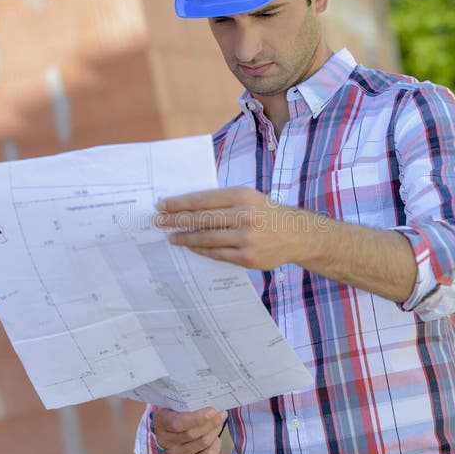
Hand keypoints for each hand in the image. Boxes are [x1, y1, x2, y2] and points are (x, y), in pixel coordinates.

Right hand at [153, 406, 226, 453]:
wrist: (171, 428)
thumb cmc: (177, 411)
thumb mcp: (176, 403)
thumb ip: (189, 402)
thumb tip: (212, 398)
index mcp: (161, 422)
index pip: (178, 423)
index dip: (197, 418)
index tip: (212, 410)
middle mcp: (165, 441)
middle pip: (193, 434)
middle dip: (211, 423)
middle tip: (221, 413)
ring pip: (202, 443)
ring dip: (215, 431)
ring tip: (220, 421)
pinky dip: (216, 446)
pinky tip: (216, 437)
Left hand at [155, 186, 322, 269]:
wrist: (296, 234)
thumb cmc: (266, 212)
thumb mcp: (248, 197)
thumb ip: (222, 200)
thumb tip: (187, 206)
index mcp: (241, 196)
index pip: (202, 199)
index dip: (179, 203)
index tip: (162, 205)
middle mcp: (244, 216)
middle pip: (201, 219)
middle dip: (176, 220)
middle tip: (159, 221)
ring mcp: (246, 238)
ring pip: (207, 238)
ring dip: (185, 237)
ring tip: (171, 236)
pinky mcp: (247, 257)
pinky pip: (217, 254)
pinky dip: (201, 250)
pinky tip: (190, 246)